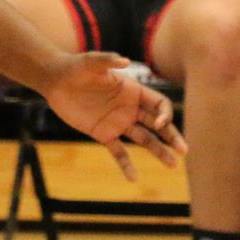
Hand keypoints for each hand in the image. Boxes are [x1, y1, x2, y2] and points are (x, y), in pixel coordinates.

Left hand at [41, 53, 183, 181]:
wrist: (56, 81)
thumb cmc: (75, 67)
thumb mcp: (91, 62)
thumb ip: (107, 61)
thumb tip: (125, 60)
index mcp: (133, 91)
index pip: (159, 105)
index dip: (165, 115)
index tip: (160, 124)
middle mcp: (130, 108)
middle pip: (158, 125)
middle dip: (171, 137)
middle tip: (184, 150)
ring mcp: (118, 122)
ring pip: (144, 139)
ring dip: (158, 151)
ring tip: (172, 165)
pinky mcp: (103, 134)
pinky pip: (118, 152)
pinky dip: (126, 165)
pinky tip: (133, 179)